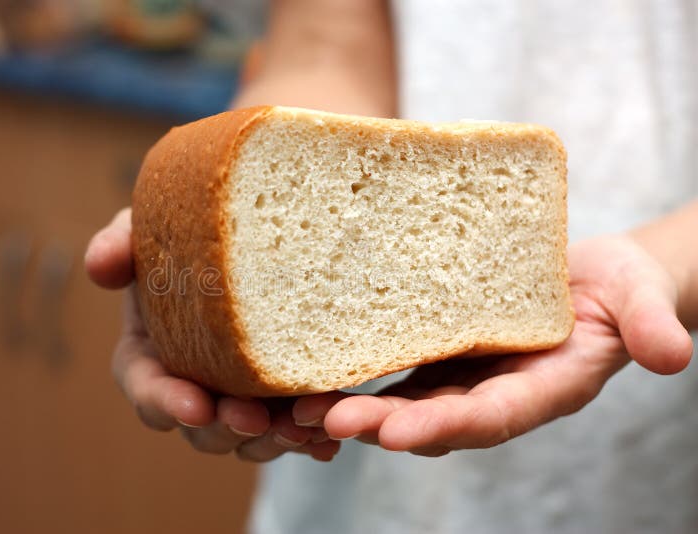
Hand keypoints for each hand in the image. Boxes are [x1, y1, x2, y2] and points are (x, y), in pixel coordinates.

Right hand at [85, 208, 339, 461]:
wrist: (251, 233)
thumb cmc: (189, 231)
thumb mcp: (149, 226)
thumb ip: (121, 241)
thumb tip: (99, 267)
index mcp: (152, 354)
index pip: (147, 390)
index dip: (166, 403)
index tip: (195, 405)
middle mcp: (194, 384)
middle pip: (201, 428)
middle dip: (226, 429)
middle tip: (254, 418)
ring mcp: (238, 397)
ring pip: (249, 440)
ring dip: (274, 441)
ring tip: (303, 427)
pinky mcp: (280, 399)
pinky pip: (293, 431)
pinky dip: (310, 441)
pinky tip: (329, 441)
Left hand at [292, 236, 692, 455]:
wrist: (591, 276)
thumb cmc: (618, 288)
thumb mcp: (640, 298)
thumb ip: (650, 326)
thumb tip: (672, 356)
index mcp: (541, 390)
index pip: (493, 418)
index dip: (448, 427)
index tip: (400, 433)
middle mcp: (494, 392)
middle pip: (433, 418)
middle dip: (380, 423)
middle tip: (324, 419)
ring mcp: (463, 376)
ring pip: (404, 400)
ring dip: (352, 406)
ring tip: (295, 407)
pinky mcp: (440, 350)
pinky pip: (396, 368)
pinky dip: (356, 376)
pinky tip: (311, 372)